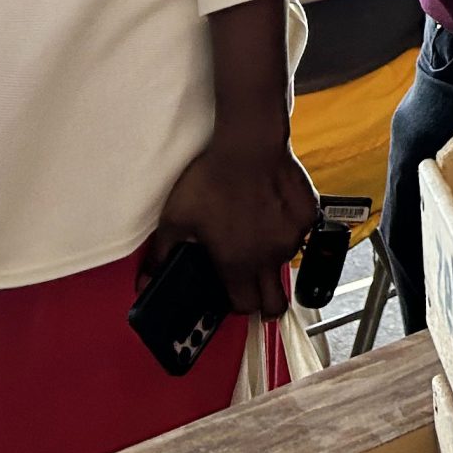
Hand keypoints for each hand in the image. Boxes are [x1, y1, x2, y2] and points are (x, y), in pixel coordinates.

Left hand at [148, 131, 316, 320]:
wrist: (250, 145)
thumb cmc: (212, 180)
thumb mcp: (175, 219)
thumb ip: (161, 256)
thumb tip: (145, 282)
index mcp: (237, 264)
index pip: (244, 307)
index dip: (237, 305)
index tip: (231, 295)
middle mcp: (269, 257)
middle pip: (275, 304)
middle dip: (266, 306)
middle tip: (256, 291)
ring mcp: (293, 237)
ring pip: (284, 262)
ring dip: (271, 257)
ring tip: (255, 230)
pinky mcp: (308, 217)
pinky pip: (300, 234)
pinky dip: (287, 229)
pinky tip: (271, 209)